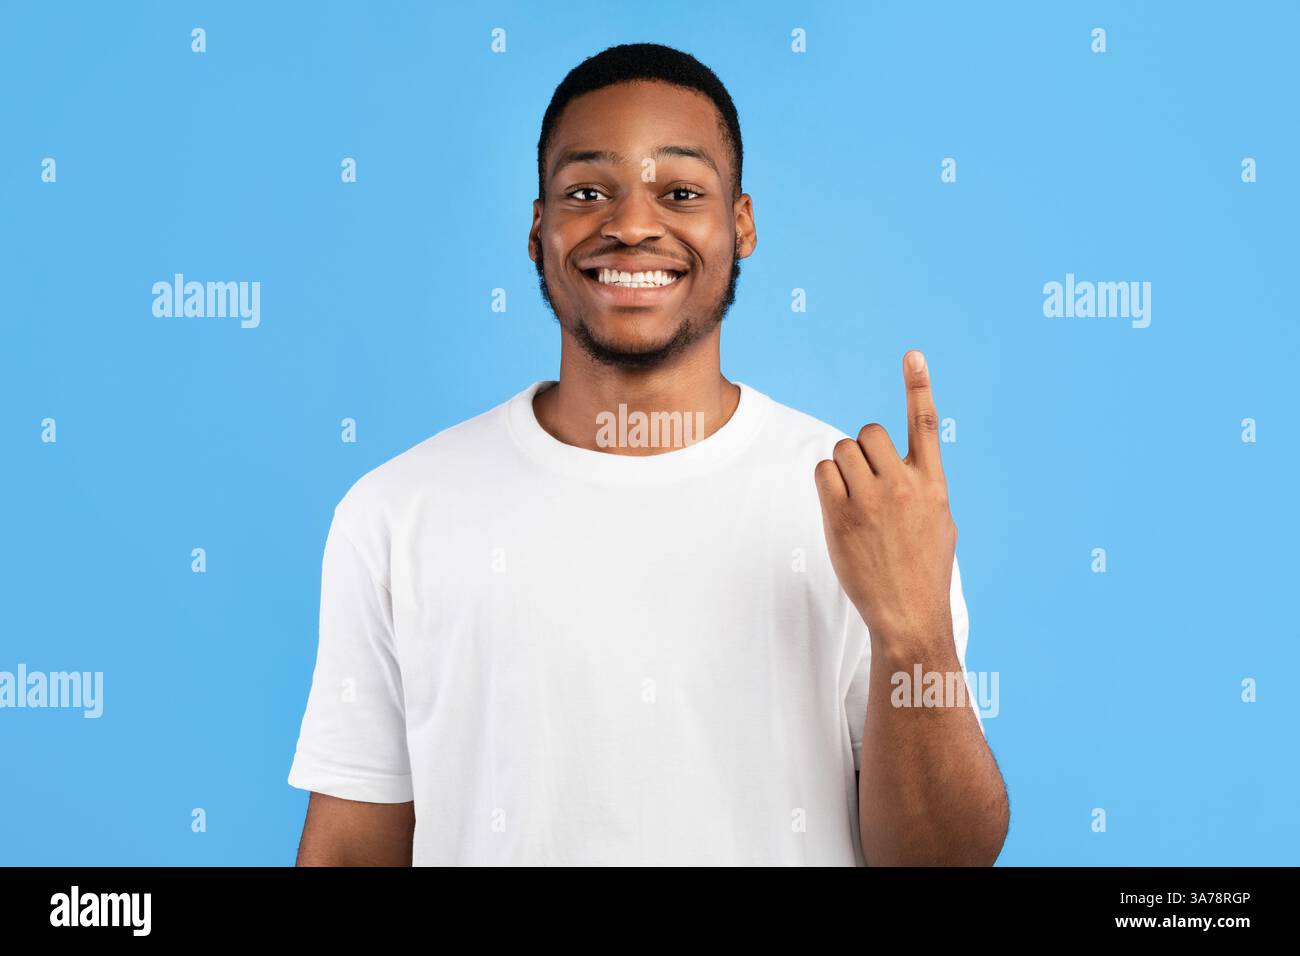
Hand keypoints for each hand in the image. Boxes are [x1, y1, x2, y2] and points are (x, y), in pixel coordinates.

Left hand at [814, 350, 956, 650]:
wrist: (909, 615)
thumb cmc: (925, 571)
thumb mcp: (941, 523)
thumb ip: (923, 487)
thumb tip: (905, 465)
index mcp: (934, 484)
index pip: (926, 423)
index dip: (919, 385)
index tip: (912, 354)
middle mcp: (905, 485)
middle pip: (869, 432)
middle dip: (863, 449)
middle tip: (867, 480)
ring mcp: (872, 500)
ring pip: (843, 449)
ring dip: (843, 466)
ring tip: (854, 499)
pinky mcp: (842, 516)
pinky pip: (823, 473)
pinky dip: (826, 483)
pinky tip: (838, 507)